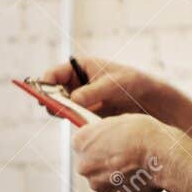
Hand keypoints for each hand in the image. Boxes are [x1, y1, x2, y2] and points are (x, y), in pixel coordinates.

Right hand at [38, 56, 168, 118]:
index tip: (44, 96)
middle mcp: (75, 83)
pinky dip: (74, 121)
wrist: (148, 99)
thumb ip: (92, 92)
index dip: (45, 84)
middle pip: (53, 93)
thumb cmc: (131, 82)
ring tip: (70, 116)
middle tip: (52, 110)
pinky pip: (73, 118)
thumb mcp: (112, 84)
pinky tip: (81, 123)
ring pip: (61, 107)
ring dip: (62, 113)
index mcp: (78, 67)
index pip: (53, 74)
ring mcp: (79, 99)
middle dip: (50, 101)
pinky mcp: (85, 114)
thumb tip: (73, 100)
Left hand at [72, 114, 172, 191]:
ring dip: (113, 175)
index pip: (81, 143)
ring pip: (102, 179)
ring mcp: (96, 184)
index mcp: (80, 142)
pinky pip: (114, 191)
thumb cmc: (142, 133)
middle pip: (89, 163)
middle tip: (123, 156)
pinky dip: (123, 186)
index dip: (96, 142)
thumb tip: (103, 137)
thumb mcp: (118, 121)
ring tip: (133, 167)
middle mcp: (83, 166)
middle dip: (102, 161)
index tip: (108, 143)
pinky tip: (136, 177)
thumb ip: (104, 132)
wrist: (160, 155)